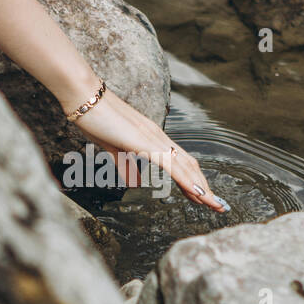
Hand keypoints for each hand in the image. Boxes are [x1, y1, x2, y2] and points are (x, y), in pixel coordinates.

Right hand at [68, 89, 228, 212]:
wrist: (84, 97)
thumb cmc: (95, 119)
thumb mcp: (111, 148)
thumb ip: (124, 165)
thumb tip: (134, 183)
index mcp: (152, 138)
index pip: (179, 162)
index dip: (193, 180)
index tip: (203, 198)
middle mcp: (158, 137)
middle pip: (189, 165)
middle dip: (205, 187)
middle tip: (219, 206)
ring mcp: (153, 139)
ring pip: (186, 167)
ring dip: (203, 188)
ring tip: (216, 205)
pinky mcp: (145, 142)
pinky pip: (171, 165)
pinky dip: (187, 181)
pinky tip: (199, 194)